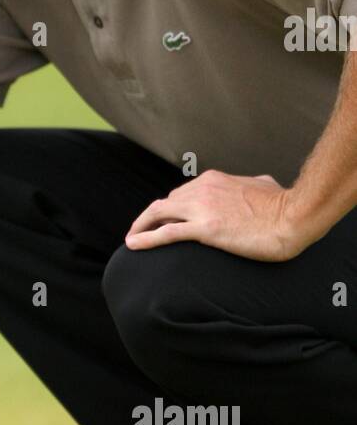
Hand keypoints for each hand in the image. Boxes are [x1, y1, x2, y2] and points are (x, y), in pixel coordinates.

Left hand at [124, 170, 307, 261]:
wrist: (293, 217)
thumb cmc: (283, 206)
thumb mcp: (263, 185)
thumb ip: (252, 184)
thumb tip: (259, 184)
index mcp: (214, 180)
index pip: (181, 192)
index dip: (168, 207)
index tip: (161, 218)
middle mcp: (203, 189)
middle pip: (166, 202)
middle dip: (151, 217)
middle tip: (141, 231)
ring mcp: (202, 208)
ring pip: (159, 214)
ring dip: (141, 226)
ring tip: (131, 238)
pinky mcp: (205, 228)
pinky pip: (167, 232)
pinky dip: (146, 237)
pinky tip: (132, 244)